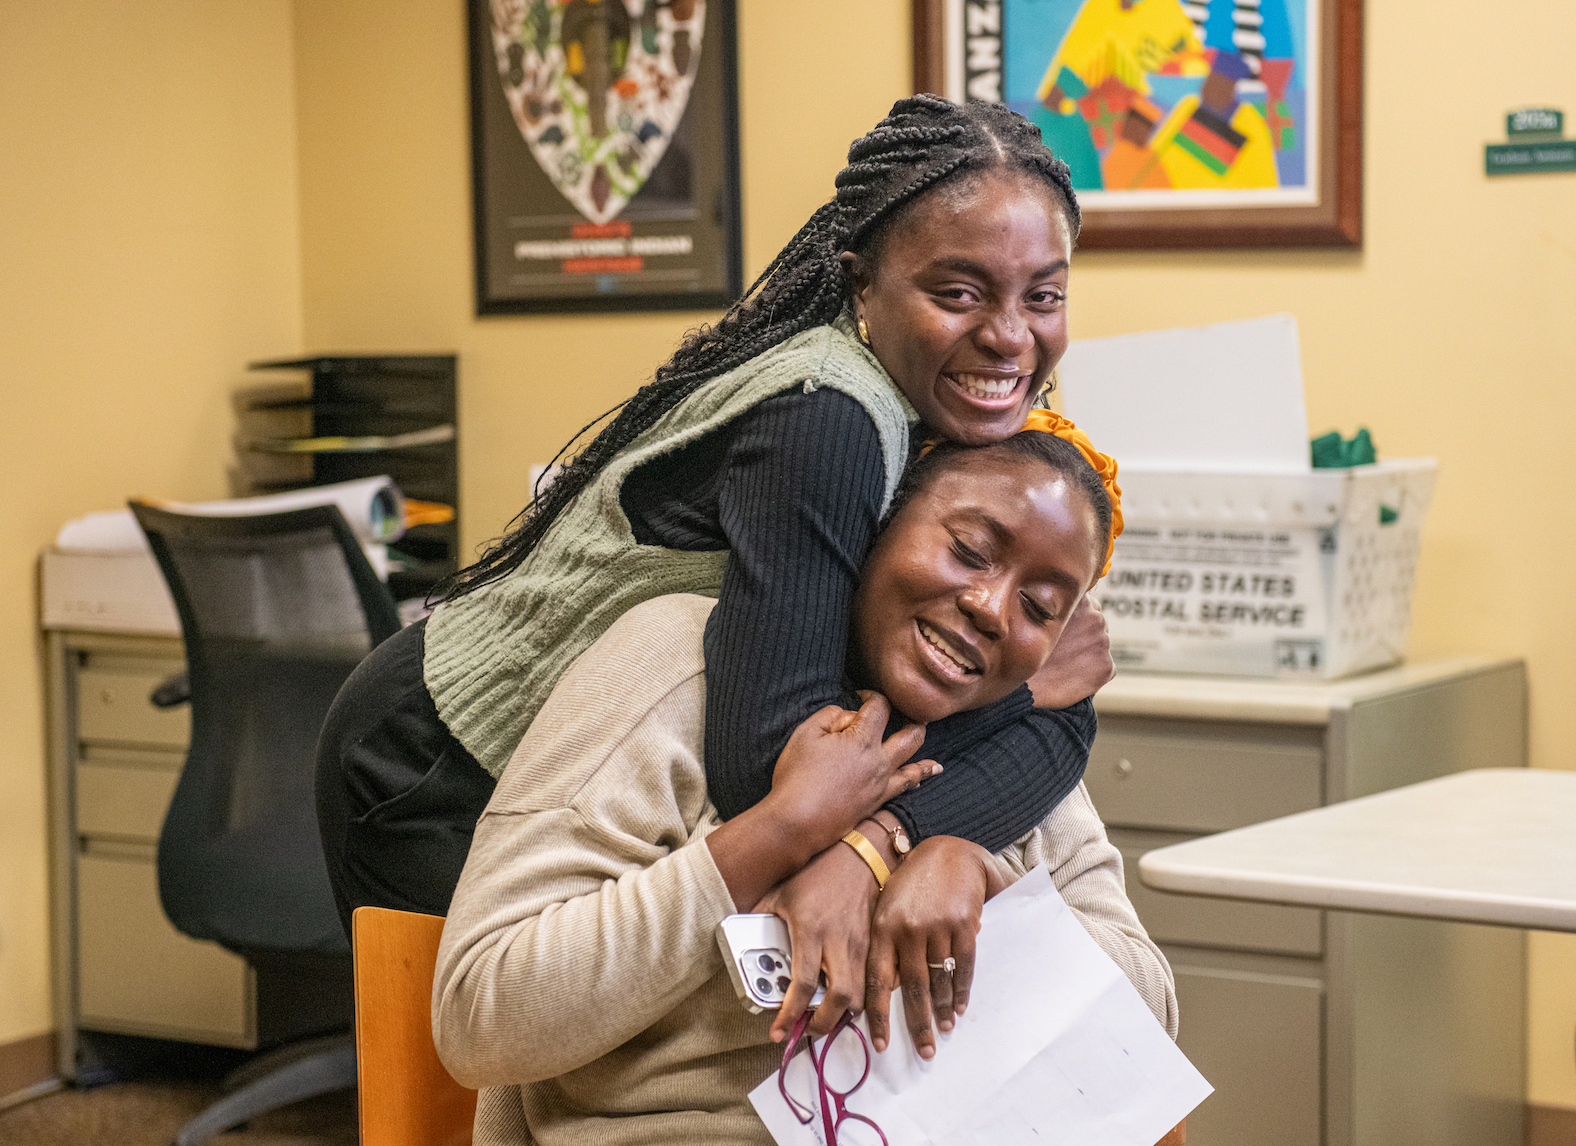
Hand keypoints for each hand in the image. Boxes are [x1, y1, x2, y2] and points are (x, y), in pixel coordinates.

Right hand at [706, 693, 936, 912]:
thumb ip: (830, 715)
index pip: (880, 707)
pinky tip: (923, 778)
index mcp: (862, 739)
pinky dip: (917, 779)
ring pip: (915, 766)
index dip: (872, 696)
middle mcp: (879, 761)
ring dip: (924, 756)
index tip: (862, 696)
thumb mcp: (806, 734)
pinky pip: (905, 788)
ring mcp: (881, 785)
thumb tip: (849, 715)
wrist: (797, 823)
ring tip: (933, 755)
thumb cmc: (796, 777)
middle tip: (910, 716)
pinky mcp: (876, 803)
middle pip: (911, 736)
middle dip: (913, 721)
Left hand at [755, 842, 880, 1043]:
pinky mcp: (874, 944)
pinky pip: (873, 980)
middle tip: (806, 1030)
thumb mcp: (779, 893)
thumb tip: (744, 942)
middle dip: (823, 1023)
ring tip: (825, 1018)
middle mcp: (839, 941)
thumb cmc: (816, 872)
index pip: (801, 984)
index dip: (789, 1014)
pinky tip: (846, 997)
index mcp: (811, 930)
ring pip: (861, 994)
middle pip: (839, 998)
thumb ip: (761, 920)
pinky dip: (861, 996)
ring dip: (843, 1014)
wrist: (859, 852)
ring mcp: (861, 943)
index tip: (778, 1032)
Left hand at [864, 836, 1005, 1058]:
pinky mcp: (963, 923)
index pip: (877, 980)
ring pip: (938, 980)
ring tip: (944, 1029)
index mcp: (882, 927)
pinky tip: (961, 1006)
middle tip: (925, 1052)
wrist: (947, 849)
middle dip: (917, 1023)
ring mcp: (936, 926)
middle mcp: (907, 929)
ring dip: (942, 1010)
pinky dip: (962, 990)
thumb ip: (882, 944)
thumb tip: (879, 988)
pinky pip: (963, 966)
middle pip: (910, 988)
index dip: (878, 1016)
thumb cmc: (911, 882)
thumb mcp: (886, 906)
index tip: (881, 1044)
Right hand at [1028, 593, 1112, 708]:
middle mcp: (1096, 618)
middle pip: (1097, 623)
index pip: (1089, 605)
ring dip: (1088, 653)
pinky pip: (1104, 667)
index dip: (1076, 619)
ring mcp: (1103, 643)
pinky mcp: (1107, 667)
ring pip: (1100, 646)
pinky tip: (1072, 676)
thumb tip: (1069, 608)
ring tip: (1064, 663)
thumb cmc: (1025, 650)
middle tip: (1064, 648)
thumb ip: (1060, 608)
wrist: (1024, 686)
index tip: (1064, 630)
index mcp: (1081, 601)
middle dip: (1085, 633)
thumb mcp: (1038, 615)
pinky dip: (1093, 672)